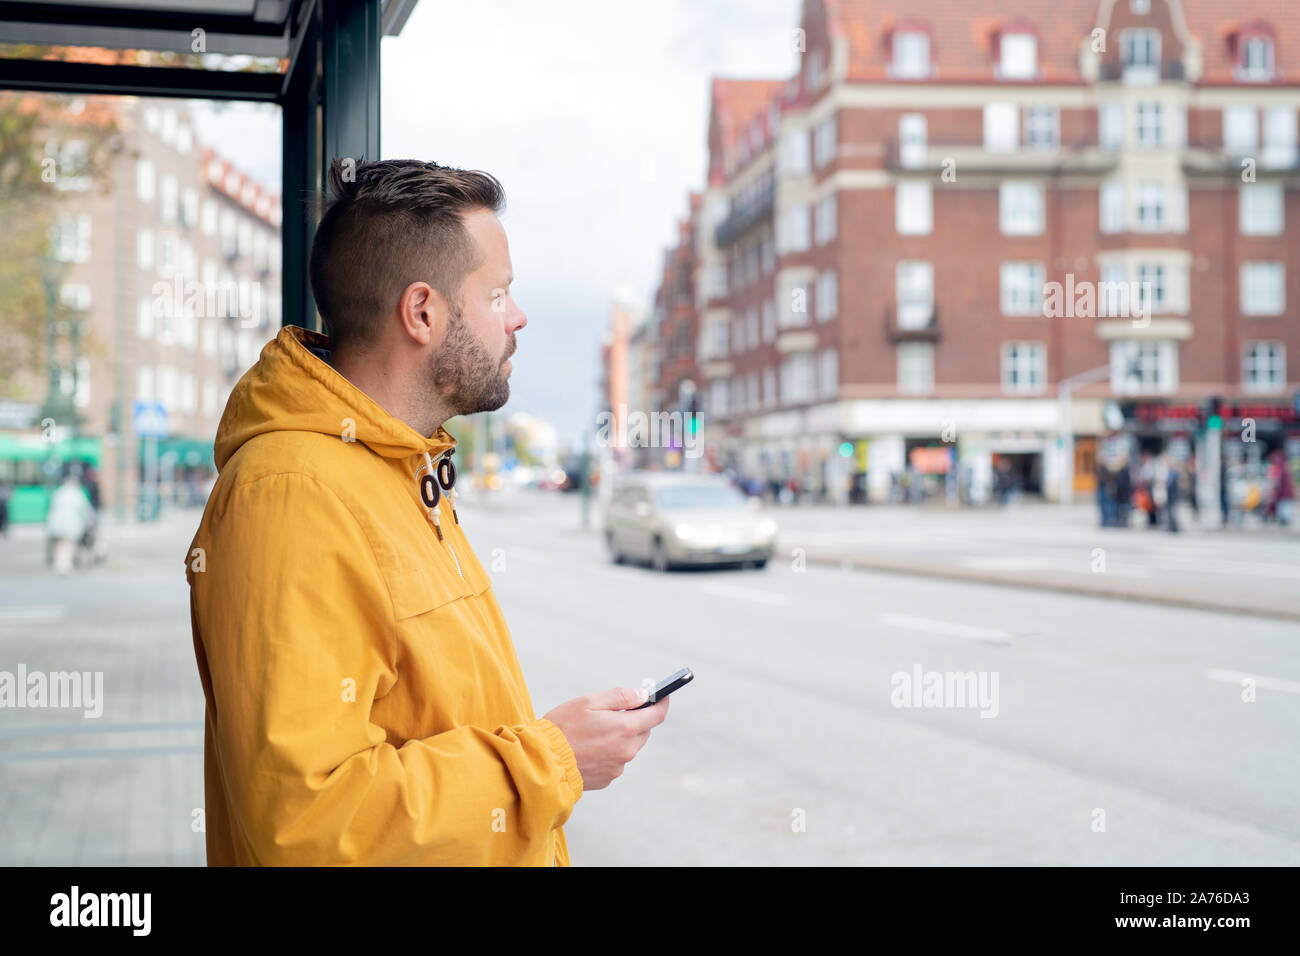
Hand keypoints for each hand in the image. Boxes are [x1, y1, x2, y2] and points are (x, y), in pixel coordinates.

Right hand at [542, 686, 669, 790]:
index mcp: (625, 728)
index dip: (662, 703)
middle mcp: (627, 750)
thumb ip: (621, 697)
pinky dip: (609, 752)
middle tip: (614, 712)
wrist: (543, 761)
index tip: (662, 696)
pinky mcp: (608, 779)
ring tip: (594, 732)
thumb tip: (644, 695)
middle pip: (643, 731)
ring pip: (629, 747)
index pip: (657, 715)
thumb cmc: (563, 727)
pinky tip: (589, 748)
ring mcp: (618, 767)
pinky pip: (616, 761)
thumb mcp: (589, 701)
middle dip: (635, 719)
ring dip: (620, 737)